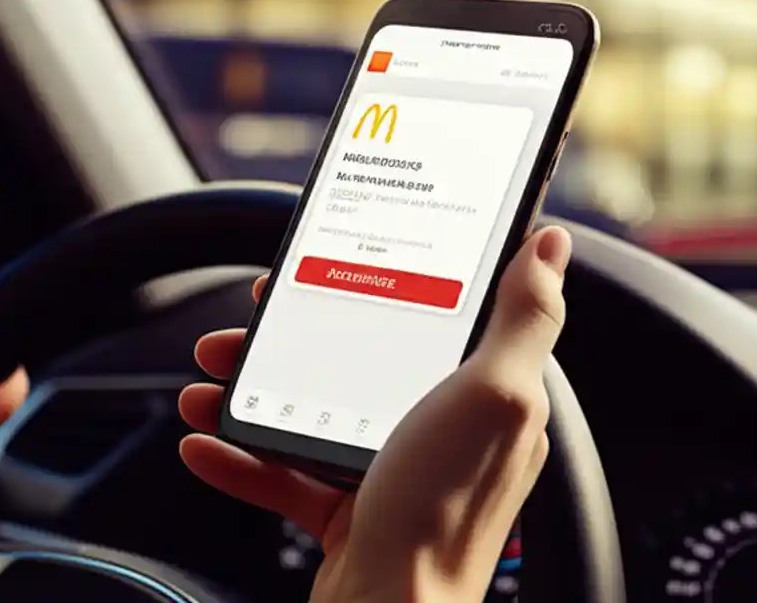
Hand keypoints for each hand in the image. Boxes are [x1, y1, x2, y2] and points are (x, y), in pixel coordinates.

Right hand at [179, 226, 569, 601]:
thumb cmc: (442, 511)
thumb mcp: (493, 396)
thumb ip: (523, 317)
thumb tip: (551, 244)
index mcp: (486, 397)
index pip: (436, 318)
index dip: (385, 283)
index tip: (328, 263)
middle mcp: (445, 432)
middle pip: (361, 359)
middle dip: (295, 337)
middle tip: (251, 321)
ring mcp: (393, 472)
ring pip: (314, 411)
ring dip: (254, 392)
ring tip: (210, 379)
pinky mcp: (349, 511)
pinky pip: (287, 474)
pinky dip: (243, 457)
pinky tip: (205, 441)